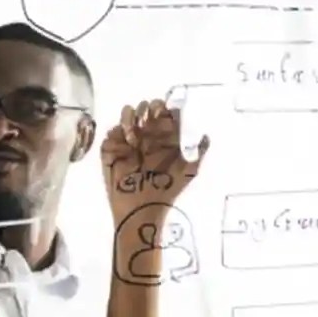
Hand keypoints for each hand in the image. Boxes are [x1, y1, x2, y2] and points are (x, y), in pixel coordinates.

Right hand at [101, 98, 209, 222]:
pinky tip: (125, 148)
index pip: (164, 111)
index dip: (164, 109)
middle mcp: (147, 134)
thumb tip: (206, 134)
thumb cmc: (166, 190)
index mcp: (165, 136)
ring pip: (127, 113)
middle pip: (146, 107)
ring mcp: (128, 141)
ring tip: (134, 138)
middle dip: (147, 109)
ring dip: (130, 119)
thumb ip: (198, 151)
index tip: (165, 115)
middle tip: (148, 121)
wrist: (142, 210)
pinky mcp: (111, 150)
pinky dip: (118, 136)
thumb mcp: (189, 171)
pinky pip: (112, 133)